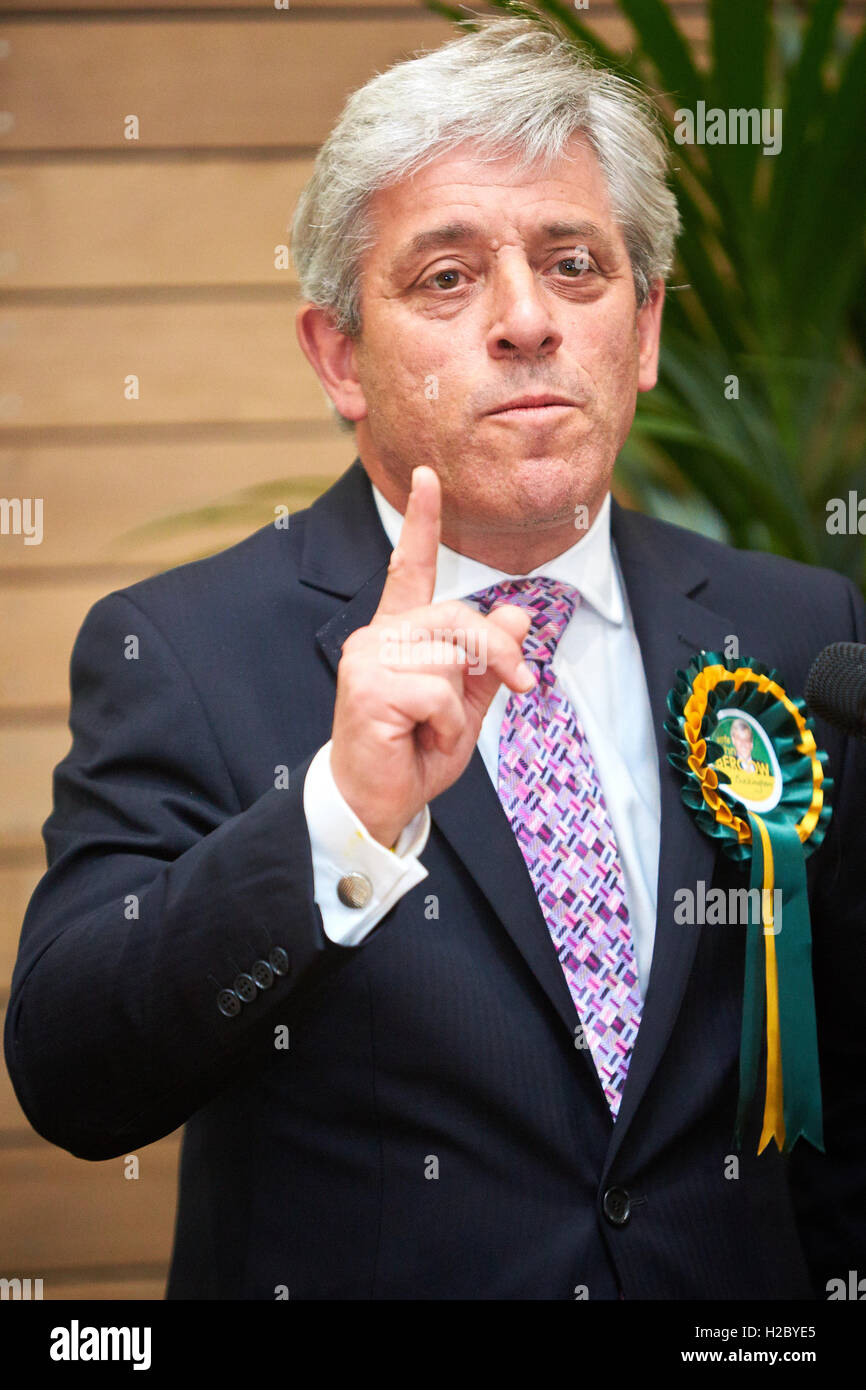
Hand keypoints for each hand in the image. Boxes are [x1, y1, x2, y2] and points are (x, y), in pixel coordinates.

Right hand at [330, 466, 533, 845]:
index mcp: (399, 633)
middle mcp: (378, 636)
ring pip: (453, 658)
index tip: (428, 474)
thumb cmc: (415, 754)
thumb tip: (519, 614)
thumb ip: (490, 661)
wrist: (377, 804)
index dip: (422, 521)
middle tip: (521, 687)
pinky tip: (420, 741)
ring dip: (462, 708)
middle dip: (499, 655)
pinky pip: (441, 692)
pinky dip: (449, 726)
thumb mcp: (467, 704)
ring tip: (433, 733)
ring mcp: (368, 658)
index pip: (411, 568)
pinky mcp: (367, 686)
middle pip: (460, 617)